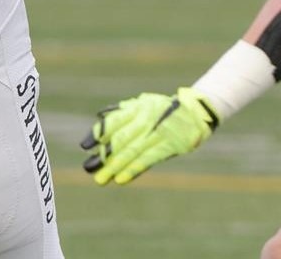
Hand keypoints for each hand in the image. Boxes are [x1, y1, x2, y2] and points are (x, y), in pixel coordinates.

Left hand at [81, 86, 218, 185]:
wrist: (196, 112)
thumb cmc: (165, 108)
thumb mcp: (144, 102)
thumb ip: (124, 110)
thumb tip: (100, 117)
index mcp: (137, 108)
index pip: (113, 121)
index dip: (98, 134)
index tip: (85, 146)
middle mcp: (145, 120)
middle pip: (120, 140)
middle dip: (103, 156)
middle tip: (88, 168)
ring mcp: (157, 134)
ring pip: (131, 152)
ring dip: (114, 167)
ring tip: (101, 178)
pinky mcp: (168, 146)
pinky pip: (147, 160)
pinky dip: (133, 170)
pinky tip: (120, 179)